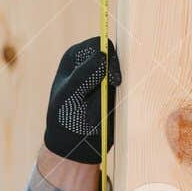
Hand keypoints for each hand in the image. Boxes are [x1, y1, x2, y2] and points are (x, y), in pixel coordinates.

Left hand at [43, 38, 122, 164]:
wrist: (74, 144)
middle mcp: (89, 63)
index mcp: (75, 58)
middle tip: (115, 89)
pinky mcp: (114, 92)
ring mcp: (103, 77)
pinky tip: (113, 109)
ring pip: (122, 73)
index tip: (113, 78)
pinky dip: (123, 97)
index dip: (109, 58)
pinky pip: (127, 88)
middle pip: (113, 57)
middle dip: (115, 74)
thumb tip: (102, 54)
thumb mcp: (69, 96)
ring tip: (104, 107)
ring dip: (117, 89)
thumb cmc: (65, 118)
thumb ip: (83, 75)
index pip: (98, 45)